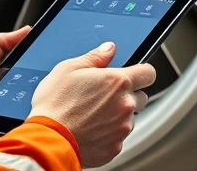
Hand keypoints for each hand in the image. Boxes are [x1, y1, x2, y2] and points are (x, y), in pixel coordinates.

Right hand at [28, 42, 156, 168]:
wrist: (47, 139)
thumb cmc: (54, 104)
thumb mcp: (68, 69)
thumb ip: (95, 57)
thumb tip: (108, 49)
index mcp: (118, 82)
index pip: (148, 73)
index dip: (141, 72)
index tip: (134, 74)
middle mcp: (125, 105)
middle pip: (140, 97)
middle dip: (127, 95)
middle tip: (104, 96)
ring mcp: (122, 128)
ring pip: (130, 118)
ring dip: (118, 115)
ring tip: (93, 114)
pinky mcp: (115, 147)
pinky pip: (119, 137)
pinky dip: (109, 134)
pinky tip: (91, 129)